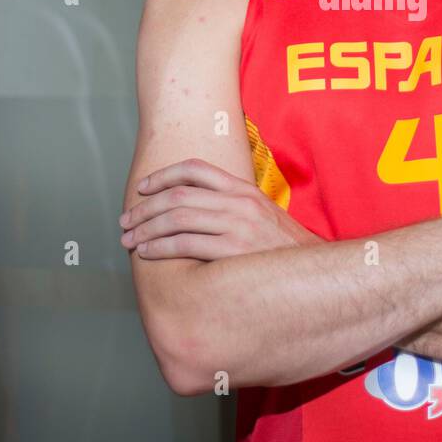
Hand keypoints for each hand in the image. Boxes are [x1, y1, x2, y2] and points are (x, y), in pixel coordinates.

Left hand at [119, 157, 322, 259]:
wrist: (315, 272)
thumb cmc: (283, 250)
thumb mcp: (262, 215)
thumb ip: (232, 206)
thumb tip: (196, 208)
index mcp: (244, 190)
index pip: (195, 169)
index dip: (163, 176)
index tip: (142, 189)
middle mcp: (239, 202)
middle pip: (178, 195)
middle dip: (145, 208)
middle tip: (126, 220)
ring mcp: (237, 226)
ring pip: (177, 218)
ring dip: (146, 228)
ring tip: (130, 239)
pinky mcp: (233, 251)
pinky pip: (185, 244)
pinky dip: (160, 247)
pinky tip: (147, 253)